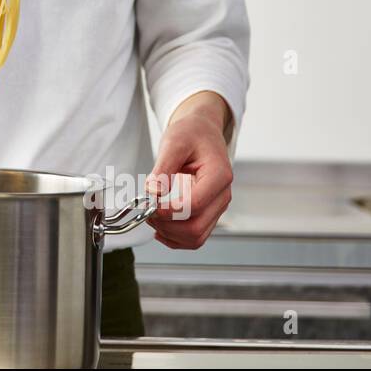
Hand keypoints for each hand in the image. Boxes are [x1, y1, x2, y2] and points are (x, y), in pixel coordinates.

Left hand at [144, 91, 233, 249]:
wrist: (202, 132)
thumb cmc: (192, 134)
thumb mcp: (174, 143)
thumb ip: (163, 169)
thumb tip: (153, 192)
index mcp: (219, 176)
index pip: (194, 204)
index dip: (169, 210)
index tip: (149, 204)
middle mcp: (222, 195)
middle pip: (196, 228)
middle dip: (167, 225)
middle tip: (147, 212)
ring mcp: (216, 207)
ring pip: (196, 237)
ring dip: (170, 234)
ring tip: (152, 218)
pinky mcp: (208, 212)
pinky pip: (195, 236)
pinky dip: (176, 238)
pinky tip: (160, 228)